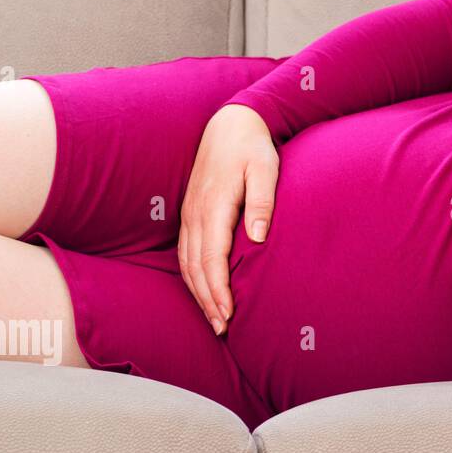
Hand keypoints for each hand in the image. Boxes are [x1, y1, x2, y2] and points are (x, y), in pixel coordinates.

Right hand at [178, 103, 278, 333]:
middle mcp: (196, 213)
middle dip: (208, 300)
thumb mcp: (265, 168)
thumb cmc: (253, 147)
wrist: (231, 123)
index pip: (212, 257)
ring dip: (198, 292)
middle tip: (222, 329)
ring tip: (214, 319)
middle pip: (196, 267)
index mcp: (214, 205)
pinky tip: (203, 290)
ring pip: (187, 262)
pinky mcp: (190, 212)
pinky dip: (192, 275)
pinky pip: (186, 251)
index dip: (218, 289)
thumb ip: (261, 201)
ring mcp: (189, 213)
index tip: (229, 314)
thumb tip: (257, 237)